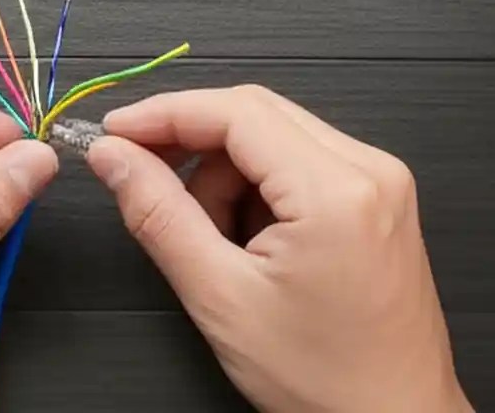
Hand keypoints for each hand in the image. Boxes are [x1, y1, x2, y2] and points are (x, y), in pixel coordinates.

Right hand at [85, 86, 471, 412]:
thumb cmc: (328, 382)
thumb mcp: (220, 298)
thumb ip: (159, 215)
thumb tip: (114, 157)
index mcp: (338, 191)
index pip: (235, 112)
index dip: (163, 113)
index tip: (115, 130)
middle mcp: (370, 171)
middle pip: (254, 114)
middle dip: (189, 143)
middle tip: (139, 173)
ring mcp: (380, 183)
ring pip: (272, 138)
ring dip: (224, 175)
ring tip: (214, 245)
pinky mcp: (376, 199)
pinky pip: (298, 163)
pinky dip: (256, 190)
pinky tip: (245, 243)